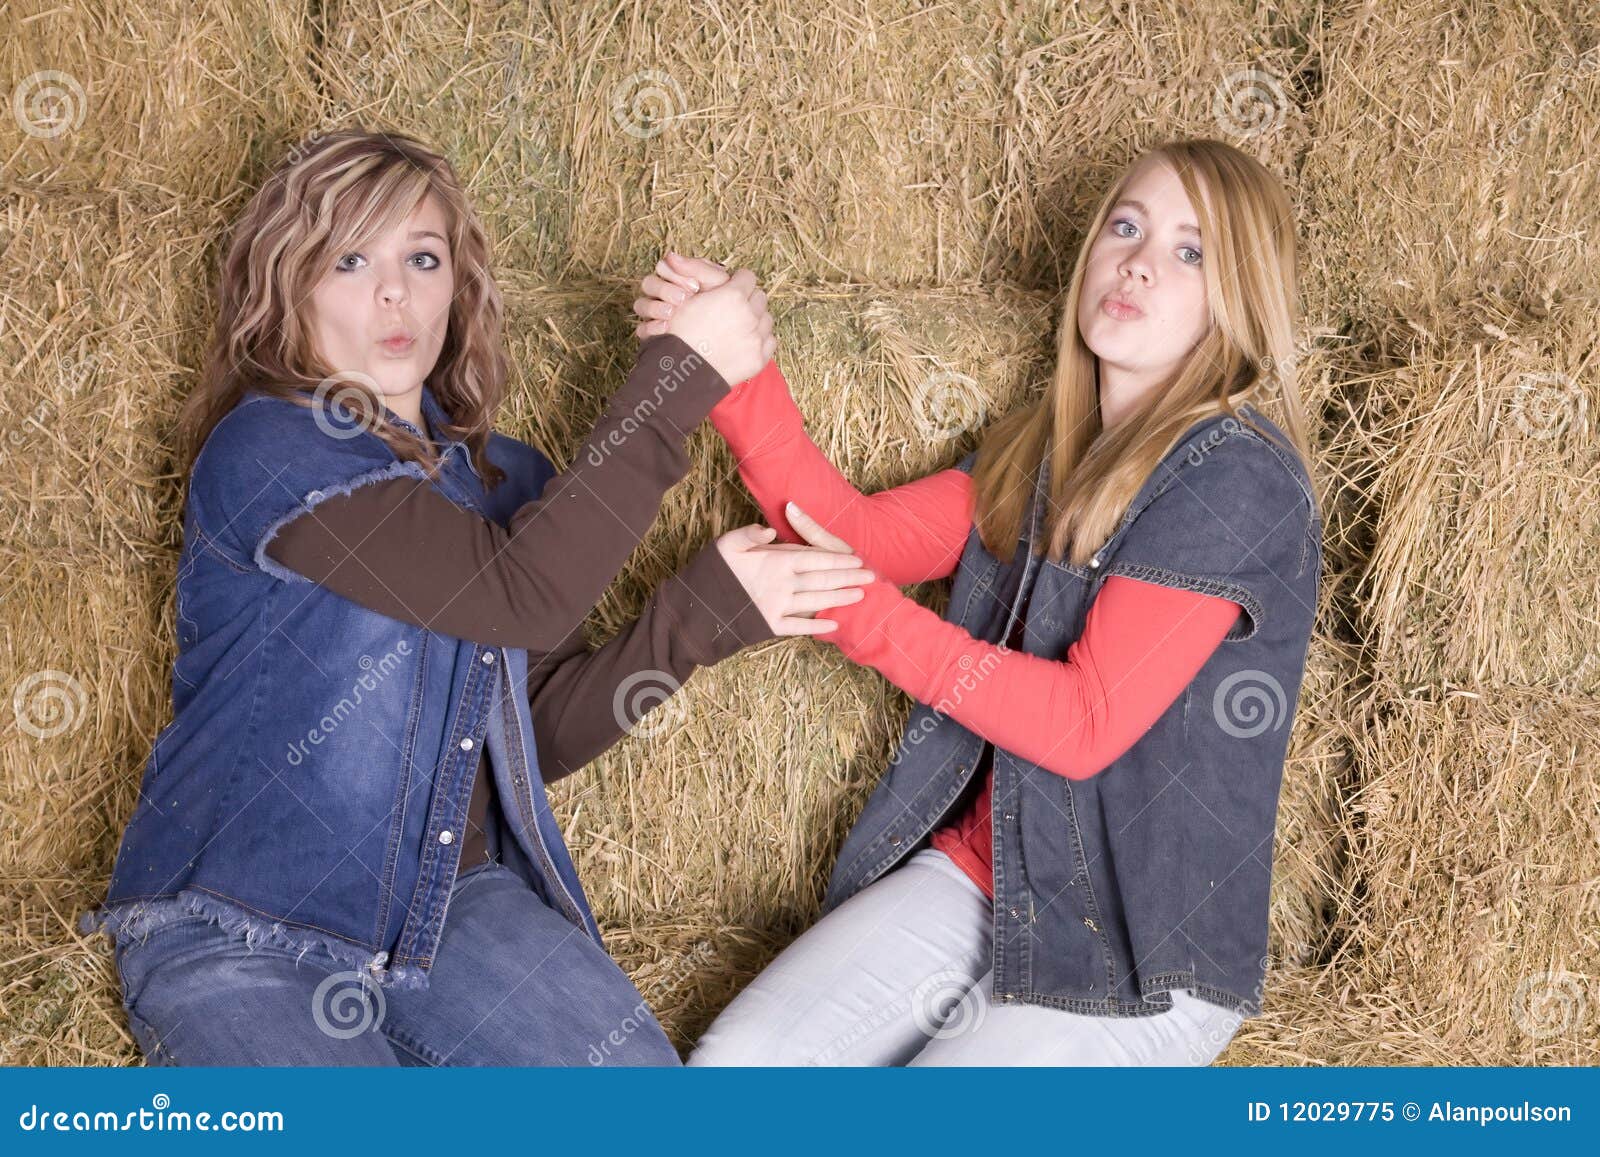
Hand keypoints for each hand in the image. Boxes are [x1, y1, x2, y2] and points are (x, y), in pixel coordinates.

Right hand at [633, 253, 734, 339]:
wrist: (715, 352)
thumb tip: (671, 255)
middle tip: (684, 299)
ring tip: (672, 314)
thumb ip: (700, 268)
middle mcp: (666, 296)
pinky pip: (641, 328)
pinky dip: (651, 328)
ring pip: (641, 304)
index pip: (664, 267)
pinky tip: (665, 329)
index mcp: (680, 281)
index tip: (694, 286)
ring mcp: (658, 316)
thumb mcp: (718, 287)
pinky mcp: (654, 335)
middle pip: (649, 283)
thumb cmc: (725, 316)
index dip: (675, 273)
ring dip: (655, 307)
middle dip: (665, 289)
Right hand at [652, 266, 774, 383]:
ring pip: (767, 318)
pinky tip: (746, 342)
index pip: (748, 276)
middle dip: (748, 299)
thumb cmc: (679, 334)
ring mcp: (757, 337)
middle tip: (734, 308)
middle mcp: (750, 314)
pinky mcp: (760, 357)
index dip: (737, 281)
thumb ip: (693, 277)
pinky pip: (770, 340)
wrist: (683, 372)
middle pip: (760, 297)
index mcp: (733, 294)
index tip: (731, 288)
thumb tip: (674, 256)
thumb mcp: (685, 299)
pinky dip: (761, 340)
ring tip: (740, 326)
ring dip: (756, 319)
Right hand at [714, 523, 874, 635]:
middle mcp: (782, 586)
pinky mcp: (770, 626)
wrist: (696, 610)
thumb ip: (752, 535)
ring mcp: (777, 607)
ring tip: (859, 595)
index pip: (815, 559)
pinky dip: (817, 627)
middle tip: (872, 576)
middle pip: (822, 580)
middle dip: (848, 577)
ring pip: (816, 602)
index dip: (838, 559)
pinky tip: (833, 626)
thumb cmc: (710, 572)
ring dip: (839, 599)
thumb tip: (772, 533)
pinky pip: (799, 627)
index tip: (856, 559)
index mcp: (775, 563)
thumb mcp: (727, 544)